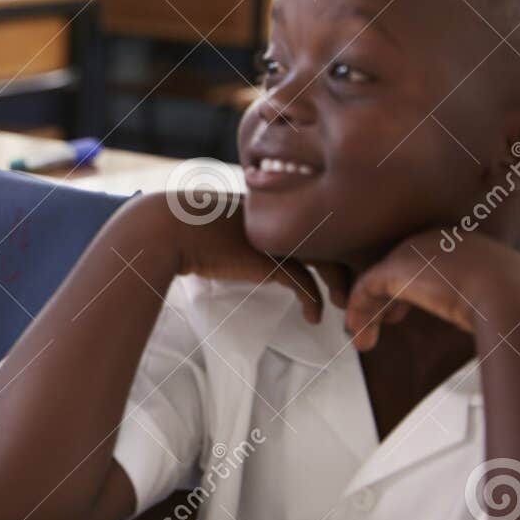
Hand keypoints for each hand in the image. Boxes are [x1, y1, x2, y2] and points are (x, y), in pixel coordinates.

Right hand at [142, 192, 330, 322]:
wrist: (167, 228)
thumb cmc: (186, 226)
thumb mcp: (223, 220)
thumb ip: (245, 227)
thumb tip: (247, 242)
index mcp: (274, 203)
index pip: (317, 219)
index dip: (332, 242)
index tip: (334, 264)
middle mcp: (282, 216)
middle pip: (332, 237)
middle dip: (347, 265)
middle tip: (351, 288)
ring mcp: (278, 237)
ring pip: (328, 261)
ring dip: (339, 287)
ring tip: (341, 306)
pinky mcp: (270, 261)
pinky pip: (305, 284)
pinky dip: (313, 303)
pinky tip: (312, 317)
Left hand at [343, 230, 519, 350]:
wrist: (509, 292)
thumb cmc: (512, 297)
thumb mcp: (492, 292)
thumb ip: (472, 294)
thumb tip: (470, 312)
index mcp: (457, 243)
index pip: (418, 263)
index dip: (406, 288)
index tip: (400, 312)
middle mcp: (430, 240)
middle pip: (394, 270)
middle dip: (383, 299)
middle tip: (382, 322)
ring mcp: (411, 252)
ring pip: (377, 282)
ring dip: (368, 314)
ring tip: (364, 340)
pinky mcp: (395, 269)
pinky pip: (366, 290)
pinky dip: (360, 314)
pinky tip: (360, 334)